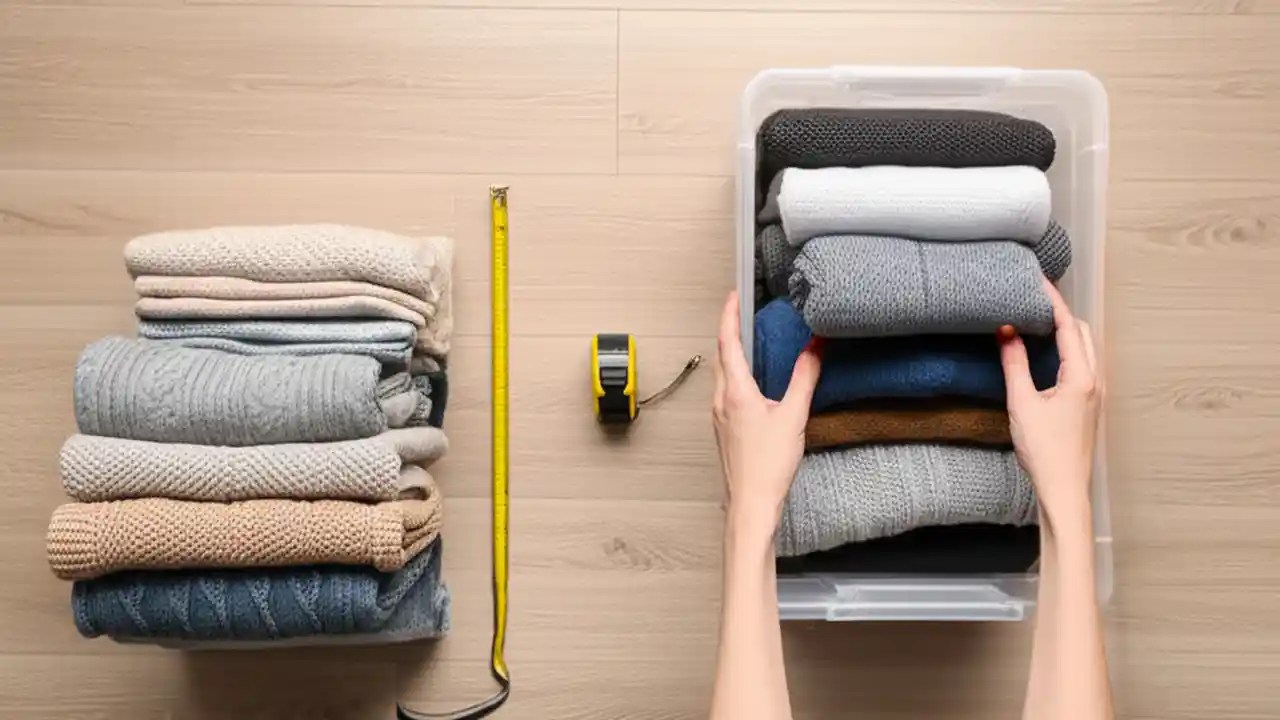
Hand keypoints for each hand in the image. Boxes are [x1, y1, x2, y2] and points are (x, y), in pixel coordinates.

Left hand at [712, 291, 821, 529]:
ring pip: (722, 375)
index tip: (733, 295)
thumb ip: (806, 377)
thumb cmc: (768, 465)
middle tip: (742, 312)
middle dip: (730, 331)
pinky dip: (735, 376)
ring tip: (748, 341)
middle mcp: (721, 400)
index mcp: (735, 391)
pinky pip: (726, 392)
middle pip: (721, 356)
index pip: (727, 342)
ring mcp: (719, 416)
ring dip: (732, 354)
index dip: (729, 315)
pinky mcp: (724, 429)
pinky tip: (751, 382)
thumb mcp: (794, 415)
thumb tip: (816, 346)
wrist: (750, 502)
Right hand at [998, 280, 1102, 519]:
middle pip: (1081, 332)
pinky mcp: (1089, 404)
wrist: (1064, 489)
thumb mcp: (1022, 403)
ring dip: (1065, 330)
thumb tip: (1006, 331)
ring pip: (1084, 348)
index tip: (1037, 282)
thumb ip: (1014, 364)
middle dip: (1061, 312)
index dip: (1052, 301)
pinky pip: (1081, 364)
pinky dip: (1066, 348)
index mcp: (1081, 376)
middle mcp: (1094, 379)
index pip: (1067, 326)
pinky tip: (1046, 352)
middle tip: (1035, 297)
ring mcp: (1095, 392)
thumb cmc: (1044, 450)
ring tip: (1039, 318)